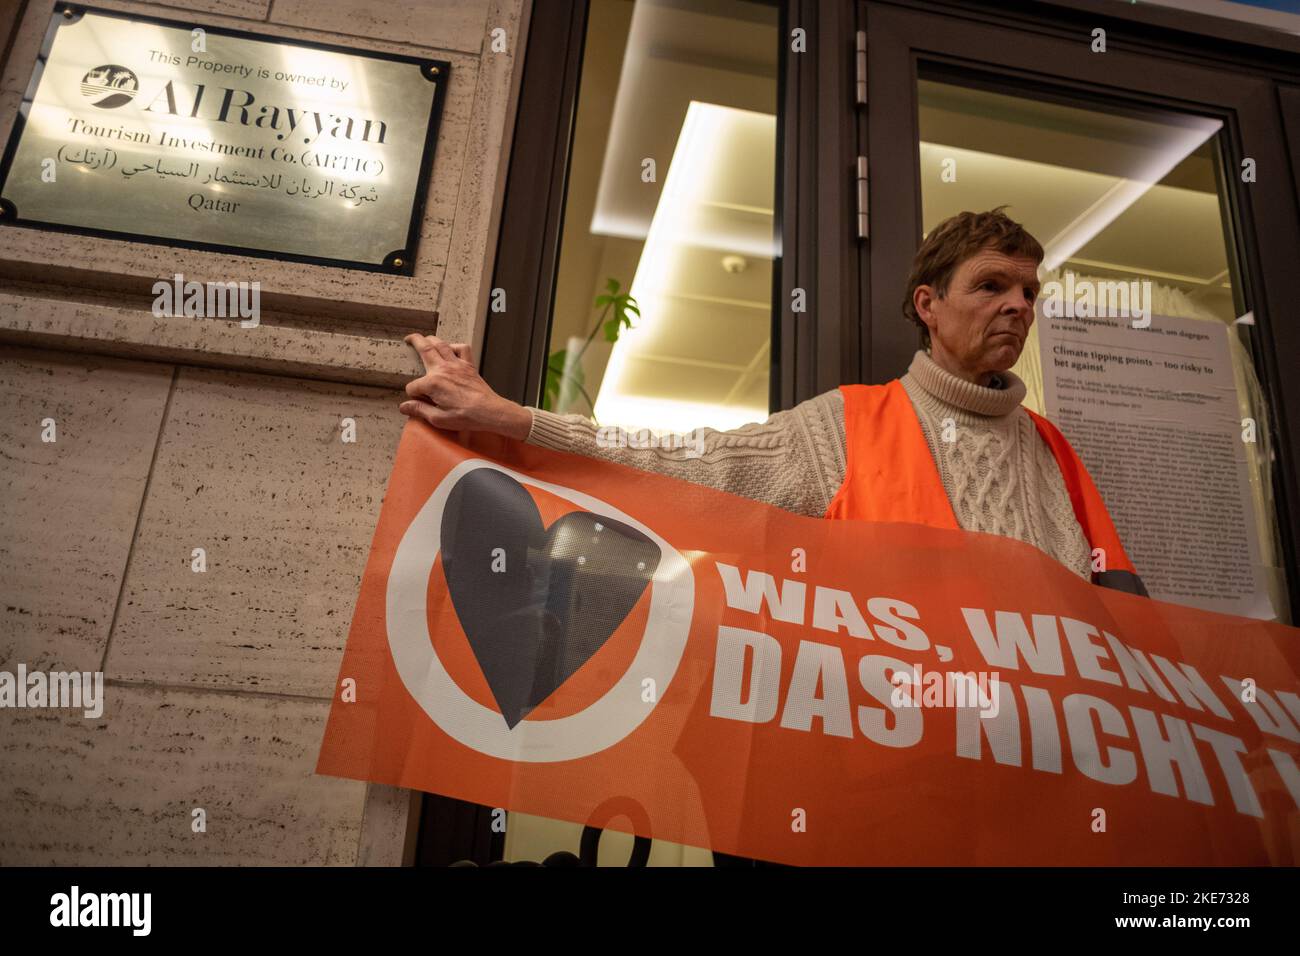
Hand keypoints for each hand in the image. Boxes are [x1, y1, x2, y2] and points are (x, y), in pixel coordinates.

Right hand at [399, 333, 532, 439]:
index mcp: (433, 384)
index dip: (413, 395)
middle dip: (414, 341)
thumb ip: (420, 410)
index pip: (414, 387)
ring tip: (425, 338)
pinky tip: (451, 349)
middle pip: (425, 349)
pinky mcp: (469, 366)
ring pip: (441, 345)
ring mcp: (457, 365)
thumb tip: (404, 407)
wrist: (489, 412)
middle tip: (408, 339)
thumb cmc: (467, 416)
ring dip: (431, 339)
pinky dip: (455, 346)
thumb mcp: (438, 419)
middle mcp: (443, 370)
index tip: (417, 401)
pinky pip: (462, 349)